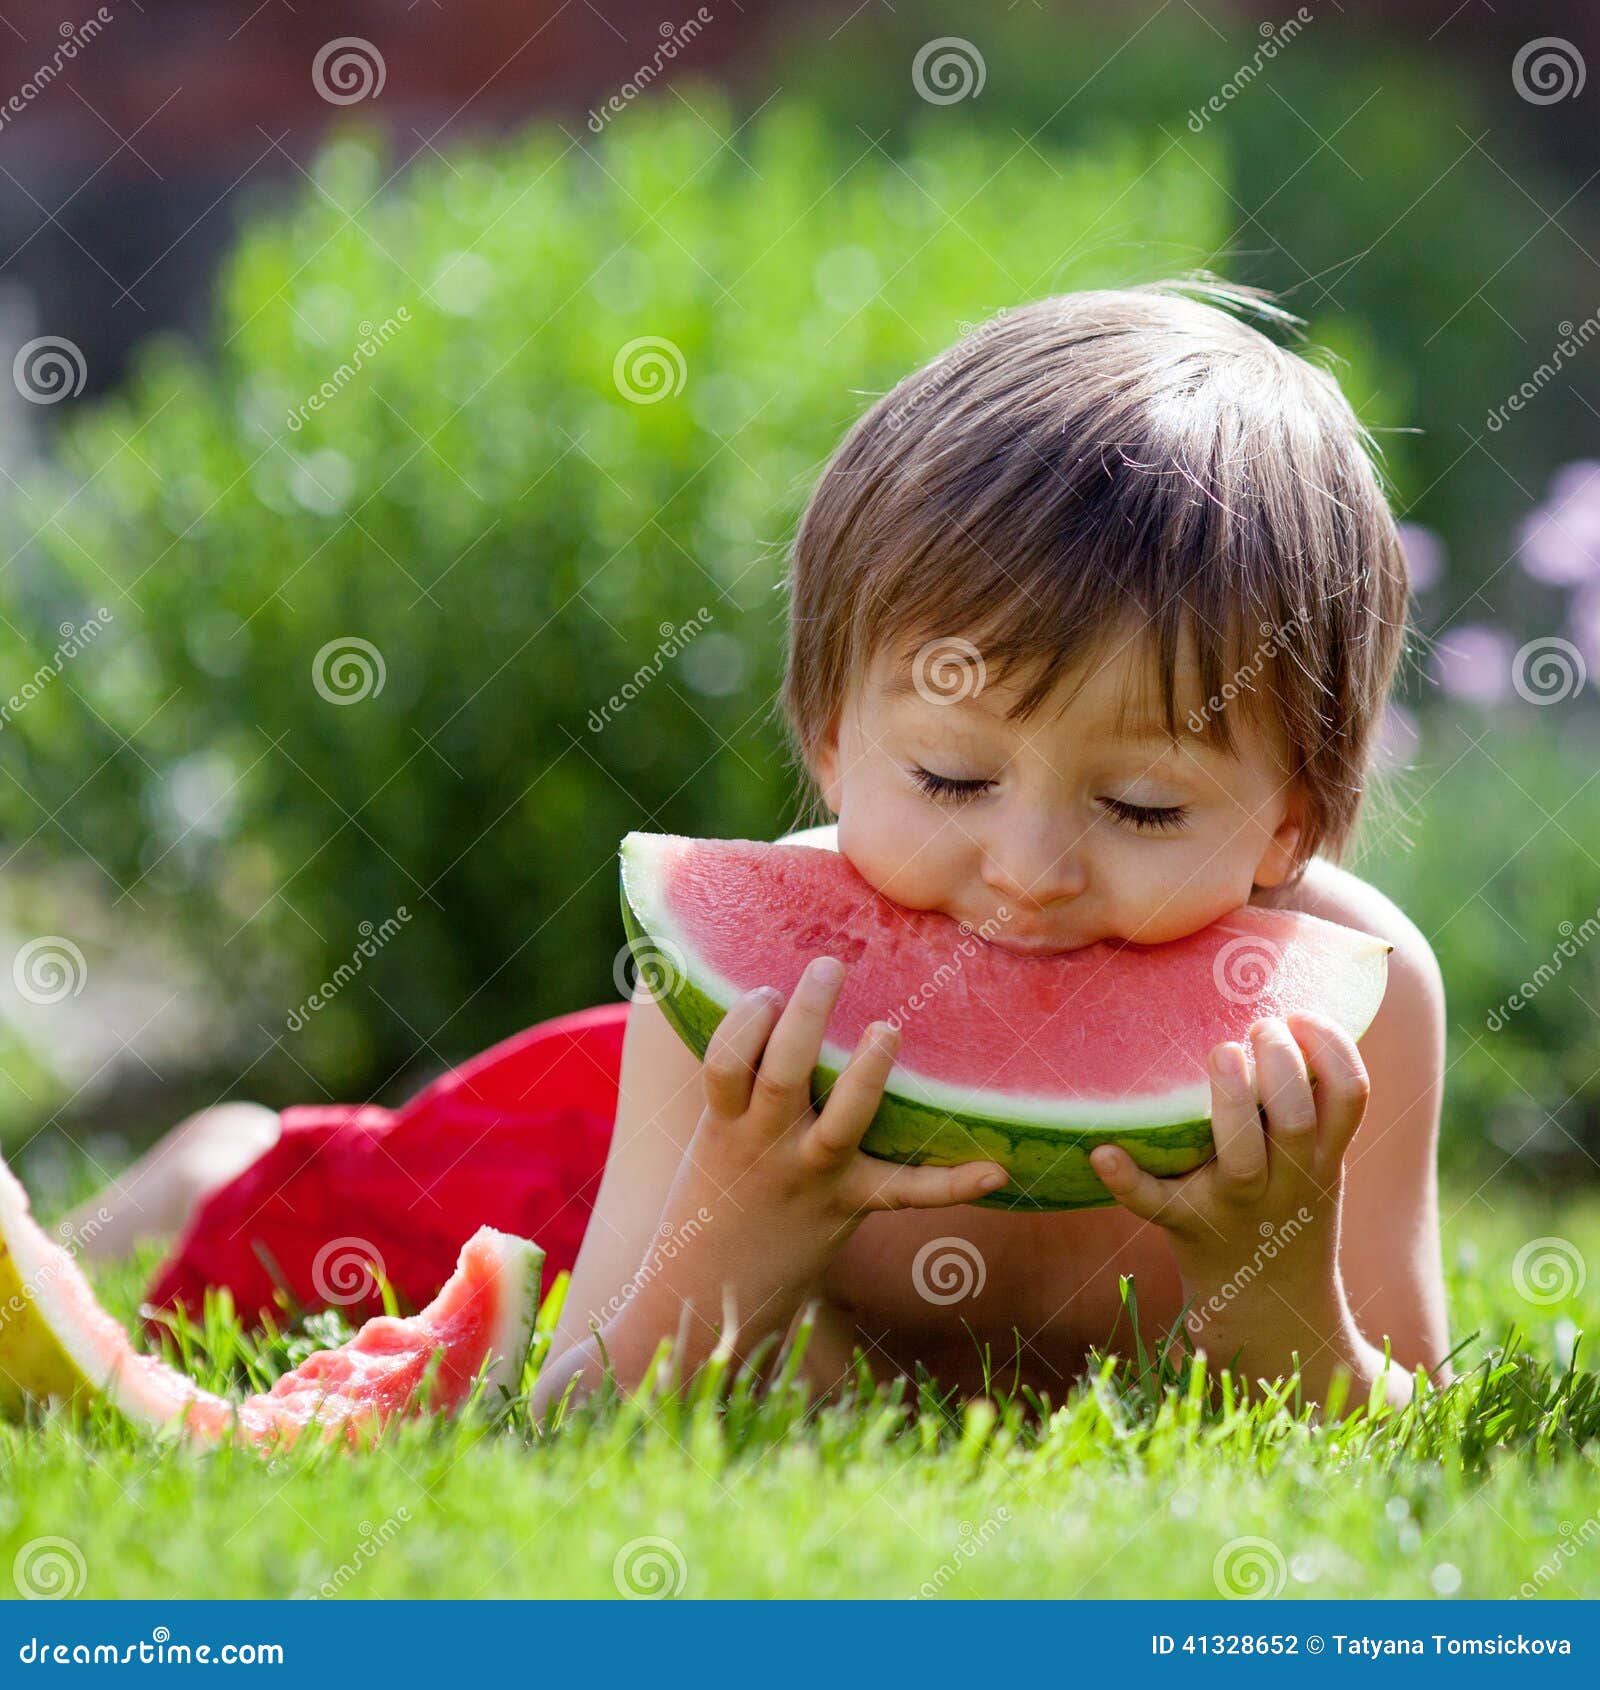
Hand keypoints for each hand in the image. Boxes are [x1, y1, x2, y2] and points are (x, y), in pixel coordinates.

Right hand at [649, 955, 1009, 1346]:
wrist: (715, 1289)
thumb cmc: (720, 1187)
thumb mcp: (712, 1131)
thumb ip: (740, 1079)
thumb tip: (772, 999)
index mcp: (726, 1123)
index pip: (725, 1063)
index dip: (745, 1022)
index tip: (767, 991)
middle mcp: (767, 1147)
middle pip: (782, 1075)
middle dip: (806, 1018)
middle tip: (830, 967)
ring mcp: (811, 1178)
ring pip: (841, 1123)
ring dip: (867, 1075)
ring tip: (887, 1028)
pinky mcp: (850, 1206)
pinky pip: (905, 1194)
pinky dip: (952, 1185)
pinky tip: (997, 1171)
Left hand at [1088, 1013, 1369, 1335]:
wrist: (1271, 1309)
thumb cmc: (1286, 1206)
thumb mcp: (1318, 1160)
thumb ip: (1311, 1102)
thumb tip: (1284, 1004)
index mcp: (1323, 1156)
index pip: (1352, 1095)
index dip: (1334, 1048)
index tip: (1301, 1013)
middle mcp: (1287, 1181)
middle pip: (1296, 1120)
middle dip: (1280, 1065)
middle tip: (1256, 1027)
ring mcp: (1236, 1208)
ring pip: (1242, 1159)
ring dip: (1231, 1103)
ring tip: (1220, 1052)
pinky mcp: (1187, 1227)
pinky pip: (1156, 1206)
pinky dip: (1128, 1181)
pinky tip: (1103, 1152)